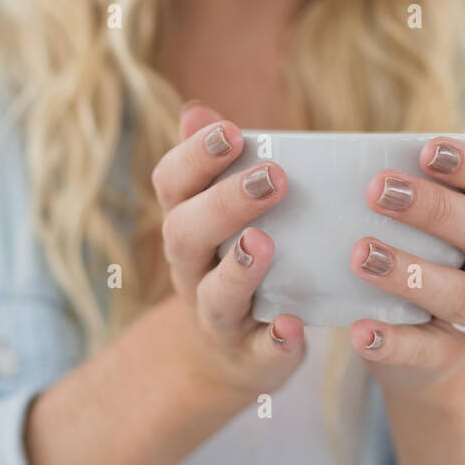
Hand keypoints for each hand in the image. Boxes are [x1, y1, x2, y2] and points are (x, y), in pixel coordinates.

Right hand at [151, 102, 305, 399]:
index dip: (194, 156)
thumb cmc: (232, 257)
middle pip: (184, 234)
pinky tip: (294, 325)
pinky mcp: (250, 356)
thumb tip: (194, 108)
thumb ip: (213, 162)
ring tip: (264, 243)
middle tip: (273, 177)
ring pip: (213, 296)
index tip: (231, 131)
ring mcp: (216, 316)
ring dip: (238, 269)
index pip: (170, 184)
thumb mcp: (218, 211)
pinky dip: (274, 340)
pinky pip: (258, 352)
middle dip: (224, 203)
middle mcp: (190, 269)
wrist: (231, 353)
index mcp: (185, 222)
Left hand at [347, 98, 464, 393]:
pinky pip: (425, 351)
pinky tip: (360, 330)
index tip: (426, 147)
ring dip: (411, 273)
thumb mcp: (459, 187)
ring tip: (361, 253)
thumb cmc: (439, 234)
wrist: (423, 325)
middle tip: (377, 190)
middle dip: (437, 210)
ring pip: (462, 296)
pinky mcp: (448, 356)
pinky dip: (393, 342)